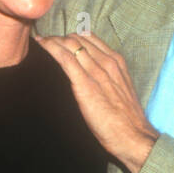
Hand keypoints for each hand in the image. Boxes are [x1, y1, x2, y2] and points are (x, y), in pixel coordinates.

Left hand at [35, 32, 157, 172]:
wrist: (132, 135)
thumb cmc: (126, 120)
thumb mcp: (120, 91)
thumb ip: (108, 80)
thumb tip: (93, 80)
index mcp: (116, 62)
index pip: (91, 39)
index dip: (73, 37)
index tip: (61, 39)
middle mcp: (107, 62)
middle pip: (78, 39)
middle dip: (60, 37)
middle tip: (46, 41)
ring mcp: (96, 71)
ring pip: (70, 45)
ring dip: (53, 41)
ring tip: (41, 42)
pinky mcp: (85, 84)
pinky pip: (65, 59)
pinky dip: (51, 49)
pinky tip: (42, 45)